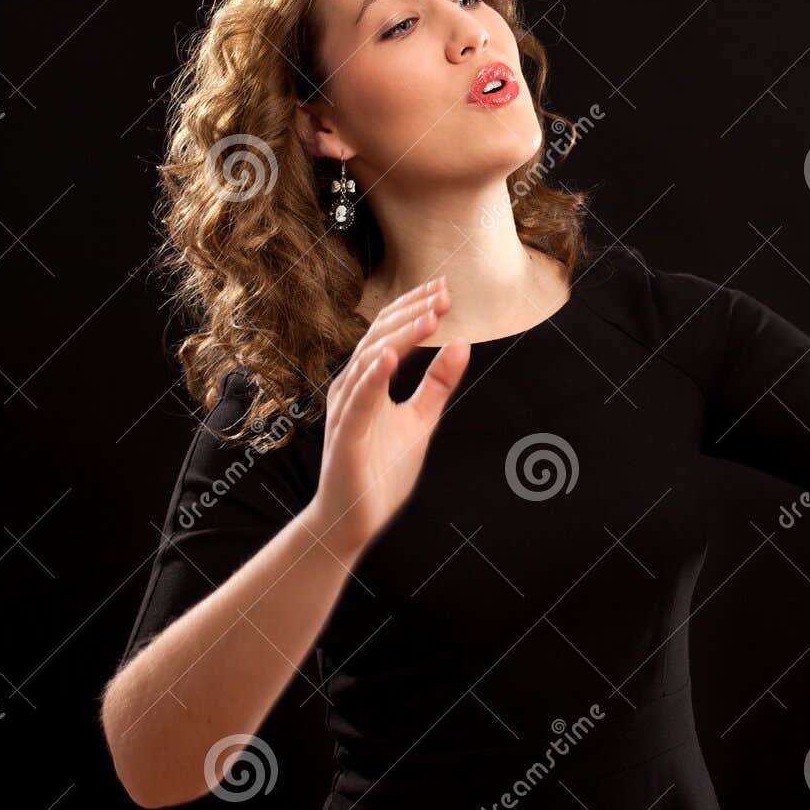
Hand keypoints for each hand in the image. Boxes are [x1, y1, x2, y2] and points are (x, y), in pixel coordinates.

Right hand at [309, 276, 468, 556]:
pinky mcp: (345, 436)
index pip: (390, 331)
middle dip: (413, 312)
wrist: (354, 519)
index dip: (416, 308)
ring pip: (370, 360)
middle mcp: (352, 387)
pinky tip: (392, 356)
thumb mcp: (420, 419)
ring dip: (401, 335)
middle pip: (380, 335)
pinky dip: (374, 375)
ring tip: (430, 316)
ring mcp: (346, 410)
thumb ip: (439, 383)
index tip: (447, 290)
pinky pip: (359, 401)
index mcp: (368, 380)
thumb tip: (463, 343)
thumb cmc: (381, 469)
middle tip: (445, 293)